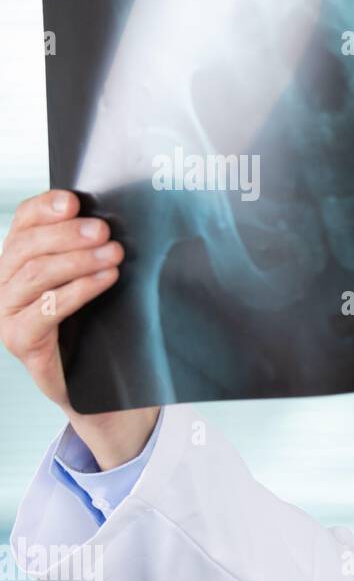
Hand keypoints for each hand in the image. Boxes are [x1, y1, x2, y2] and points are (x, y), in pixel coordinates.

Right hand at [0, 189, 157, 467]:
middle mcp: (2, 283)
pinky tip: (106, 279)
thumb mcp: (87, 277)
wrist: (93, 379)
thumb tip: (108, 218)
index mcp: (14, 259)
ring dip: (78, 260)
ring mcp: (6, 312)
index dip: (44, 208)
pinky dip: (79, 289)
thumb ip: (87, 248)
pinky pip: (46, 308)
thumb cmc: (92, 322)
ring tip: (114, 254)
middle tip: (104, 230)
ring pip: (35, 274)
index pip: (22, 222)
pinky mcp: (20, 340)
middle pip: (27, 246)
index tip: (73, 201)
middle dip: (67, 234)